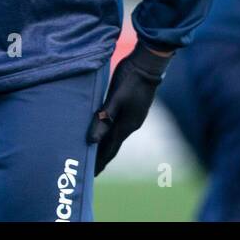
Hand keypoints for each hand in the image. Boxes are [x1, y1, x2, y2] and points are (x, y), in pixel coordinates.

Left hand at [86, 41, 171, 175]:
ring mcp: (134, 116)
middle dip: (102, 158)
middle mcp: (131, 124)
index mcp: (126, 124)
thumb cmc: (130, 79)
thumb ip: (104, 118)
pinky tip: (106, 131)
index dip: (100, 162)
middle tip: (91, 169)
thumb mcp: (115, 98)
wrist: (148, 64)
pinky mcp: (134, 108)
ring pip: (117, 136)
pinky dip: (111, 134)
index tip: (92, 175)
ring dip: (106, 146)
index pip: (110, 149)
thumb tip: (91, 141)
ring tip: (96, 153)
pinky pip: (119, 127)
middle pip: (113, 145)